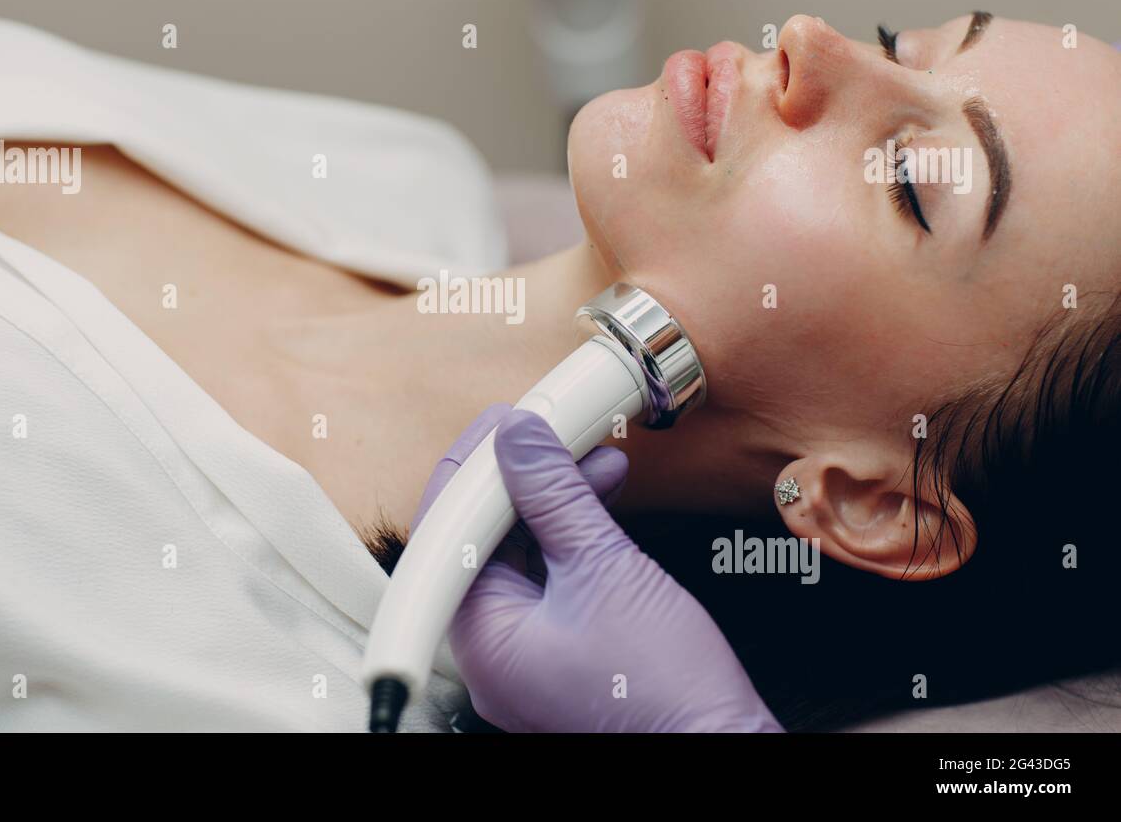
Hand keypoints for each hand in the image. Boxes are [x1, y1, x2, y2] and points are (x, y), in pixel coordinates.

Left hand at [414, 405, 782, 732]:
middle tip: (549, 428)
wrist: (720, 747)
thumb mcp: (603, 567)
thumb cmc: (662, 687)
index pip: (450, 531)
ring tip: (595, 456)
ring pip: (518, 554)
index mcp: (479, 637)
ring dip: (553, 500)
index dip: (475, 466)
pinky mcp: (558, 650)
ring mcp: (523, 652)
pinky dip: (570, 533)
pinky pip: (547, 577)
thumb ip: (554, 495)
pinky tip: (602, 494)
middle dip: (520, 478)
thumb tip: (519, 437)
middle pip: (480, 540)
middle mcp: (489, 649)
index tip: (505, 421)